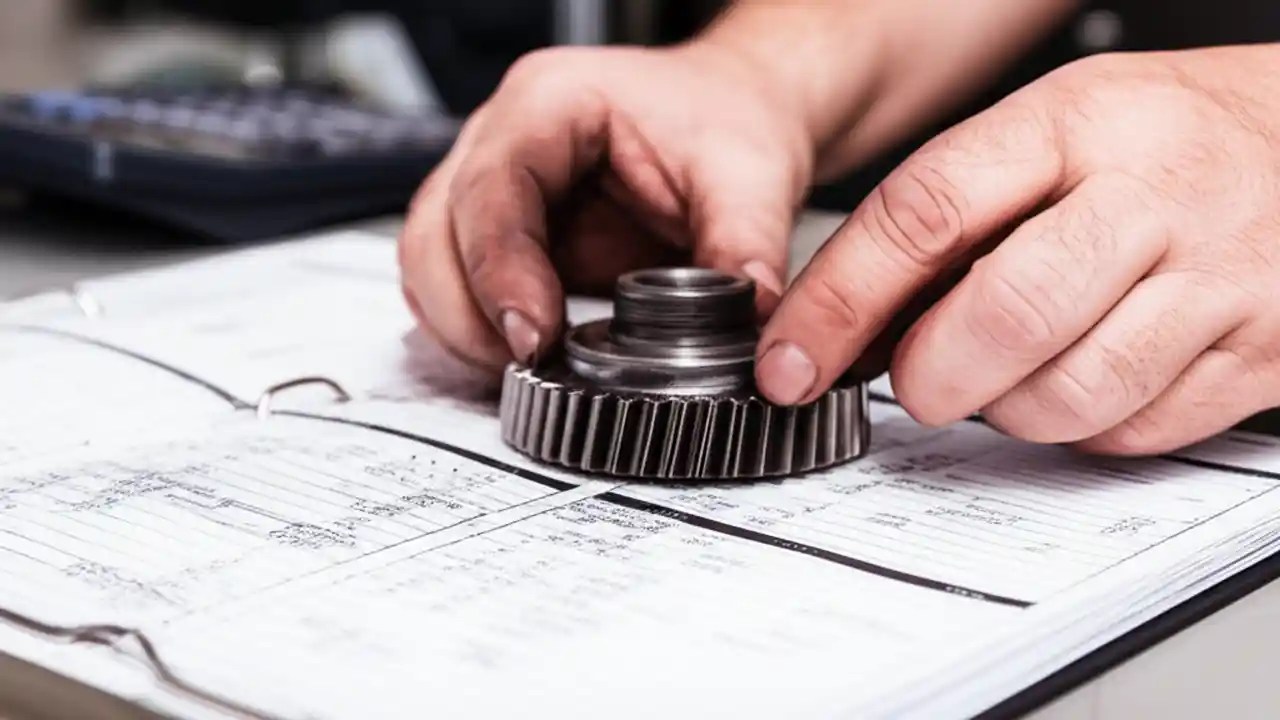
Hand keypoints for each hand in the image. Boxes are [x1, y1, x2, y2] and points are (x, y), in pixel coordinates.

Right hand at [397, 44, 815, 372]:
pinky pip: (457, 287)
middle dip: (469, 314)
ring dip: (465, 328)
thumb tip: (748, 315)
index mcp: (549, 102)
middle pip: (434, 233)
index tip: (533, 338)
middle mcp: (503, 139)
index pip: (491, 189)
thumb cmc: (727, 117)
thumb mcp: (750, 175)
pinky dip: (479, 330)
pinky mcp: (504, 234)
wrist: (732, 111)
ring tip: (530, 369)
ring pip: (430, 265)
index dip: (499, 271)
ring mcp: (492, 186)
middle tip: (530, 365)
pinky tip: (531, 356)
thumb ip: (745, 243)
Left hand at [758, 46, 1279, 454]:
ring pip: (1068, 395)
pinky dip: (1080, 426)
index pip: (928, 214)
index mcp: (1077, 126)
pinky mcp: (1258, 358)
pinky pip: (1133, 431)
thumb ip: (949, 217)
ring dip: (1006, 408)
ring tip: (1009, 370)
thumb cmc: (1162, 137)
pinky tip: (1081, 376)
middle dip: (930, 375)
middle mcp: (1153, 200)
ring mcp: (1217, 283)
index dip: (840, 300)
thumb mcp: (1053, 128)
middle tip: (918, 379)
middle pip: (1005, 318)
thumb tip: (840, 324)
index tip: (792, 359)